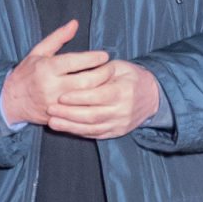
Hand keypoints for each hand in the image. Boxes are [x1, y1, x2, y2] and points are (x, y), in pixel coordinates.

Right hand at [0, 20, 112, 127]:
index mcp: (46, 68)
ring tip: (108, 82)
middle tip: (111, 69)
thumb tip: (75, 23)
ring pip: (86, 98)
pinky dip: (93, 103)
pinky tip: (100, 97)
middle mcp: (51, 86)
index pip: (75, 62)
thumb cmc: (26, 74)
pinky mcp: (58, 116)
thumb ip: (58, 38)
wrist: (10, 101)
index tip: (104, 56)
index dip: (93, 58)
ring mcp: (56, 104)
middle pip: (86, 81)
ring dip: (101, 89)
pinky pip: (81, 110)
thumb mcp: (38, 52)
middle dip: (103, 74)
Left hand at [48, 59, 162, 139]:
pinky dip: (79, 132)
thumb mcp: (120, 67)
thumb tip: (81, 72)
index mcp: (124, 91)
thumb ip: (101, 71)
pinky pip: (96, 134)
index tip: (61, 96)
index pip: (98, 96)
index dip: (79, 98)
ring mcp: (120, 123)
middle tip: (50, 110)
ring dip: (70, 126)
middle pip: (93, 115)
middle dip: (69, 113)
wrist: (152, 96)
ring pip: (92, 128)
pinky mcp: (117, 132)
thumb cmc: (131, 77)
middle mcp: (123, 110)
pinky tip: (65, 128)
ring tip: (52, 122)